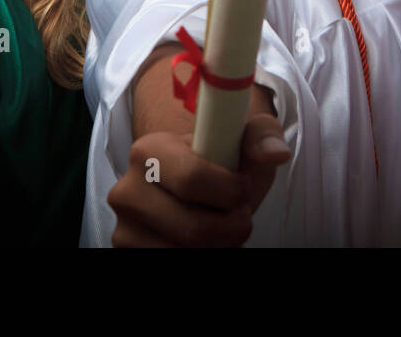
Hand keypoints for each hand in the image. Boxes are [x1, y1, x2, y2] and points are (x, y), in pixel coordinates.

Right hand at [107, 114, 290, 247]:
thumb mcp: (240, 142)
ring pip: (185, 252)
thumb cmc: (219, 162)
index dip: (230, 191)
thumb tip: (276, 153)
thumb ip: (261, 137)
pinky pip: (174, 263)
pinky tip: (206, 242)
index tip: (243, 190)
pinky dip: (202, 256)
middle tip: (240, 216)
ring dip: (218, 246)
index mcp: (150, 150)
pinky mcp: (127, 251)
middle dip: (231, 227)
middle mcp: (127, 189)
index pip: (192, 179)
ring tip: (223, 227)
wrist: (192, 188)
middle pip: (193, 228)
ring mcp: (125, 226)